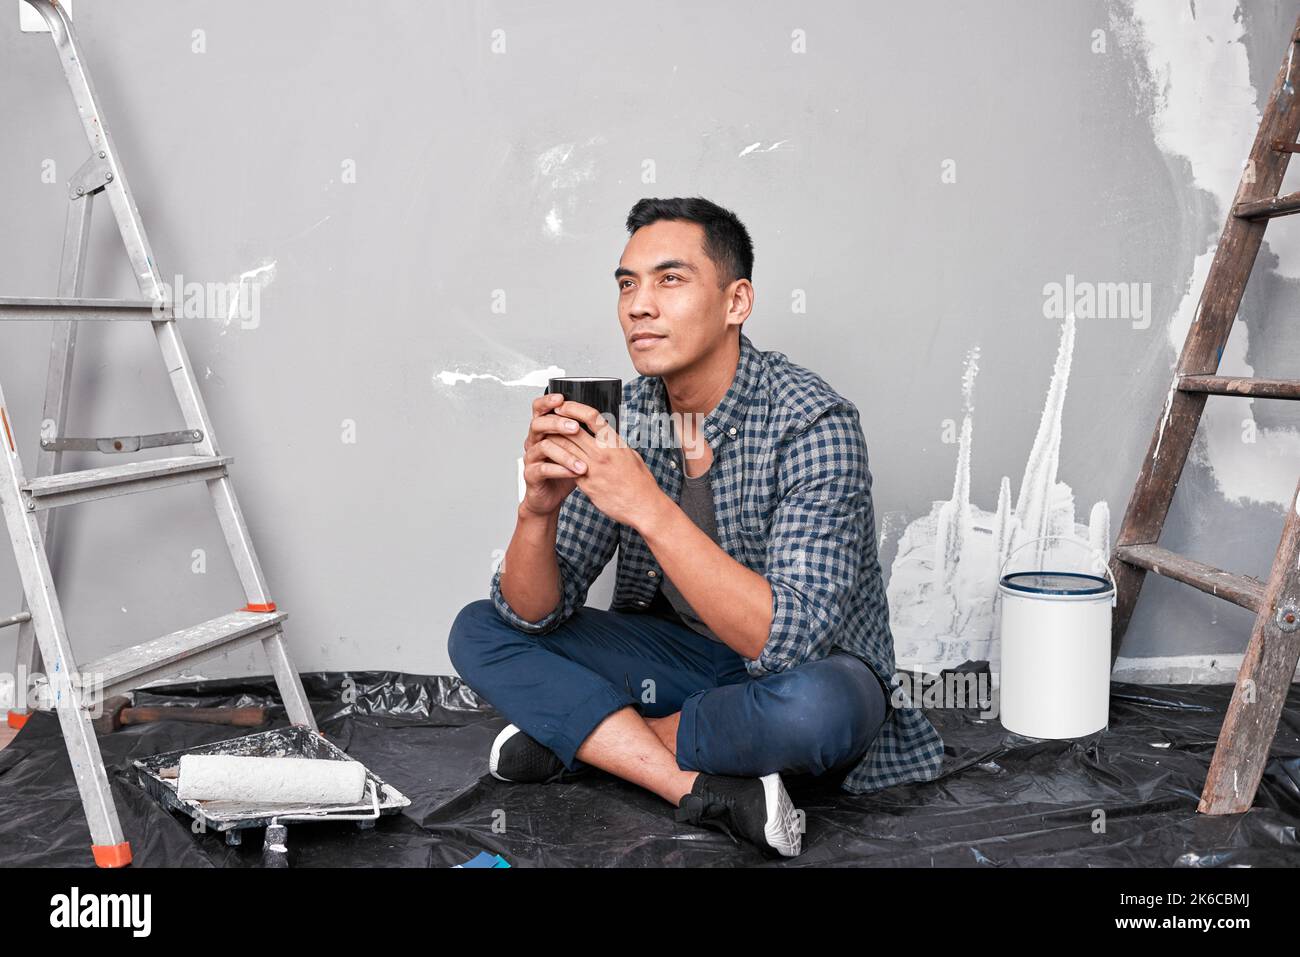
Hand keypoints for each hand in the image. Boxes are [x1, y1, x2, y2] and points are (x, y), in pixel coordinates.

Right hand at [519, 391, 588, 517]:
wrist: (551, 496)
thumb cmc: (565, 471)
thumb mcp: (576, 449)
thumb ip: (582, 434)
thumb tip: (603, 419)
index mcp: (545, 430)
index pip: (541, 409)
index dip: (548, 402)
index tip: (561, 398)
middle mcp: (535, 441)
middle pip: (538, 424)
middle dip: (557, 423)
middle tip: (574, 427)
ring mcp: (531, 457)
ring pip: (543, 447)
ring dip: (564, 452)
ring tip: (582, 461)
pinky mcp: (531, 474)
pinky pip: (543, 469)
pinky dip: (560, 470)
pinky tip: (575, 472)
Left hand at [549, 400, 667, 529]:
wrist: (643, 507)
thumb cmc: (640, 482)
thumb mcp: (631, 455)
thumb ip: (615, 444)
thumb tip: (606, 435)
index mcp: (615, 443)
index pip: (592, 417)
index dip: (574, 408)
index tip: (563, 405)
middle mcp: (602, 454)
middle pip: (572, 431)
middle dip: (557, 422)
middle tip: (547, 417)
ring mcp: (593, 470)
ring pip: (565, 449)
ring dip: (553, 440)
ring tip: (545, 435)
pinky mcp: (586, 485)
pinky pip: (566, 468)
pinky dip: (557, 460)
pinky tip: (552, 457)